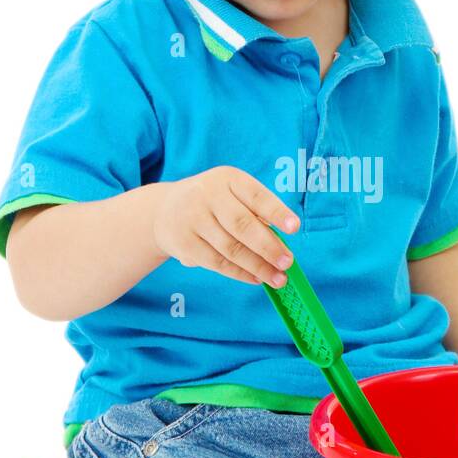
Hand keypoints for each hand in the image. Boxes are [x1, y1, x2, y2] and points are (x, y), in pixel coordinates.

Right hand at [152, 167, 299, 286]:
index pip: (256, 195)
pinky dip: (240, 273)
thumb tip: (281, 247)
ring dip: (257, 266)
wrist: (163, 211)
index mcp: (227, 179)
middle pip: (242, 225)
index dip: (276, 212)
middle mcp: (208, 196)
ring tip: (278, 278)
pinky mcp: (184, 244)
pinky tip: (256, 278)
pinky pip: (217, 263)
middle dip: (268, 246)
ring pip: (230, 248)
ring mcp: (193, 220)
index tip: (294, 227)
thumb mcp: (231, 194)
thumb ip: (255, 214)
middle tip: (288, 262)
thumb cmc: (213, 203)